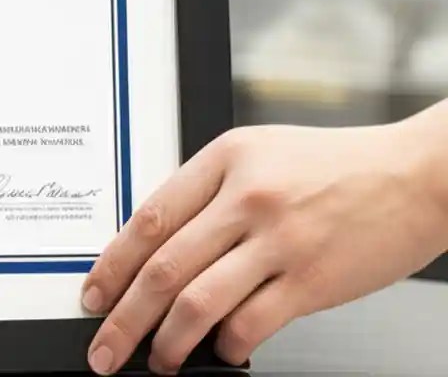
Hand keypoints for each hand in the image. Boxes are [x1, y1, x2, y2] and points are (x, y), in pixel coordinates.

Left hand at [81, 117, 447, 374]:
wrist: (419, 175)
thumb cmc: (338, 165)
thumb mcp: (260, 153)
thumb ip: (207, 192)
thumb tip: (155, 246)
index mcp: (226, 159)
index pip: (148, 219)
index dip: (111, 265)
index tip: (93, 296)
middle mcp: (248, 197)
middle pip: (162, 268)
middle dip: (123, 319)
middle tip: (106, 348)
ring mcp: (280, 240)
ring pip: (197, 303)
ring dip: (166, 342)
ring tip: (157, 360)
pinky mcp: (313, 280)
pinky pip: (250, 324)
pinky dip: (225, 347)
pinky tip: (220, 353)